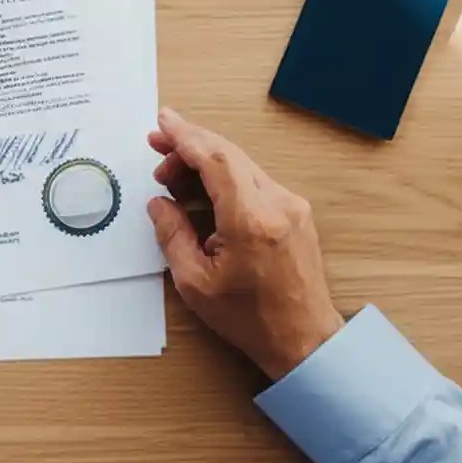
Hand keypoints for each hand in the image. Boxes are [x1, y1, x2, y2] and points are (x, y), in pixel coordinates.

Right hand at [146, 108, 343, 379]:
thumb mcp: (195, 283)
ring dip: (205, 162)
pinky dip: (225, 177)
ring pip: (242, 165)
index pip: (216, 160)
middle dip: (190, 145)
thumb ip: (173, 235)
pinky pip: (254, 180)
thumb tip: (159, 203)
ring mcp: (292, 205)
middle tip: (156, 147)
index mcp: (251, 220)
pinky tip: (202, 190)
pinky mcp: (296, 212)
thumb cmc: (250, 319)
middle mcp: (278, 204)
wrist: (305, 340)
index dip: (186, 136)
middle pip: (229, 154)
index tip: (163, 122)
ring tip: (172, 176)